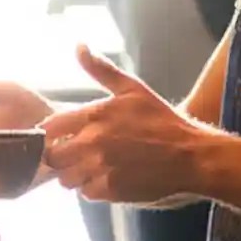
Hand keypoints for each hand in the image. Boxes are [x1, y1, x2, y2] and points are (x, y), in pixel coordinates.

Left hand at [41, 44, 215, 203]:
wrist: (191, 156)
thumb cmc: (162, 121)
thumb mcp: (132, 89)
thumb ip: (101, 70)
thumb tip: (79, 46)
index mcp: (95, 115)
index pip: (49, 128)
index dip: (49, 133)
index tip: (58, 135)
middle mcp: (93, 143)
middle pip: (52, 157)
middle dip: (59, 156)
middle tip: (73, 154)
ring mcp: (101, 168)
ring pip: (66, 179)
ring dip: (73, 174)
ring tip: (89, 167)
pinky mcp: (112, 190)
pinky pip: (86, 193)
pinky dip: (91, 188)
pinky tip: (105, 178)